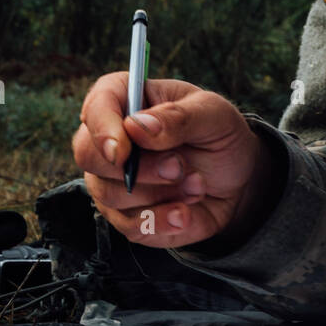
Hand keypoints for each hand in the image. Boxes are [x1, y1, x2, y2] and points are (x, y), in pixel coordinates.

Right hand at [72, 73, 277, 248]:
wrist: (237, 180)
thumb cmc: (218, 135)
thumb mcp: (213, 115)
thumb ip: (178, 117)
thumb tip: (137, 126)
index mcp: (127, 99)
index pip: (97, 105)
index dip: (103, 128)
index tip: (123, 149)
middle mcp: (109, 140)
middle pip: (88, 155)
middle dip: (139, 167)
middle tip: (180, 166)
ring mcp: (111, 181)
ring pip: (110, 194)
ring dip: (162, 194)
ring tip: (197, 184)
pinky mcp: (124, 216)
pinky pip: (129, 226)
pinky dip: (162, 222)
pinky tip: (186, 212)